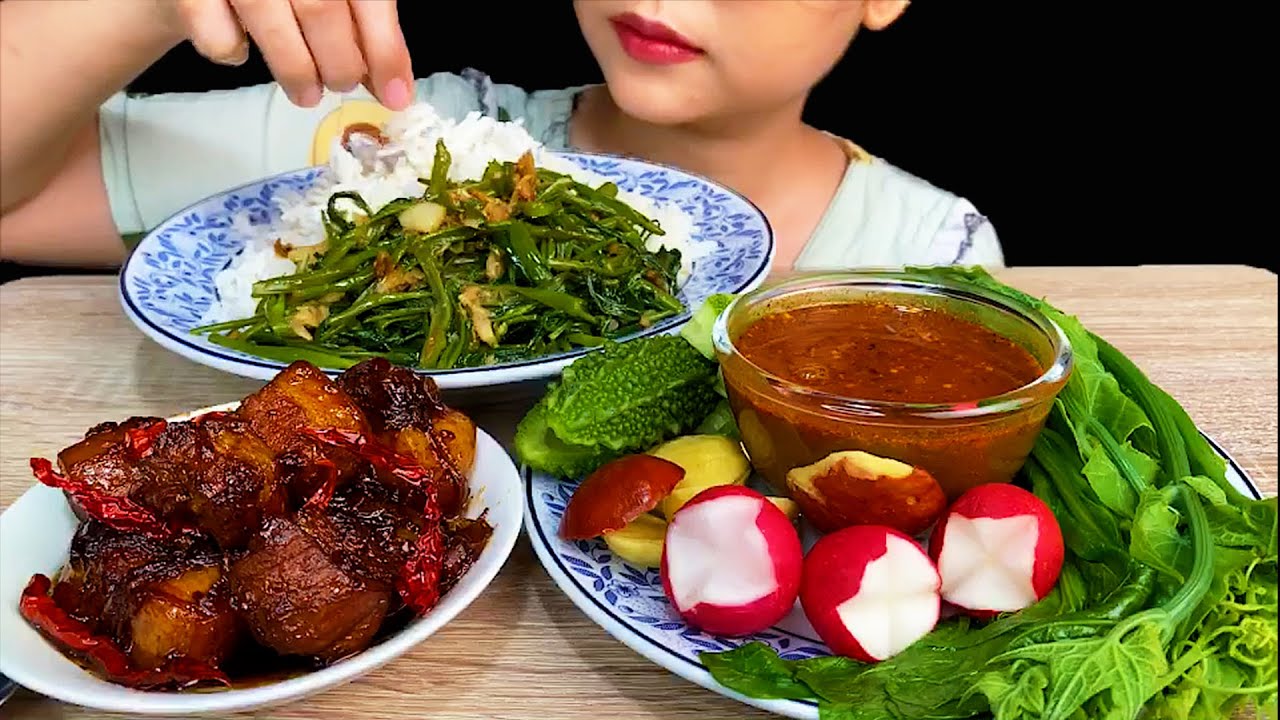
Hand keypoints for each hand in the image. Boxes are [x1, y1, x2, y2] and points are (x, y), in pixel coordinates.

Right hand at [171, 0, 413, 109]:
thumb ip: (362, 27)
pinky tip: (243, 50)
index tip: (396, 96)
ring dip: (296, 69)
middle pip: (321, 6)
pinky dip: (235, 53)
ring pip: (271, 18)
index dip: (385, 49)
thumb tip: (393, 87)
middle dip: (340, 62)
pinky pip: (217, 34)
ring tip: (306, 92)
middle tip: (341, 85)